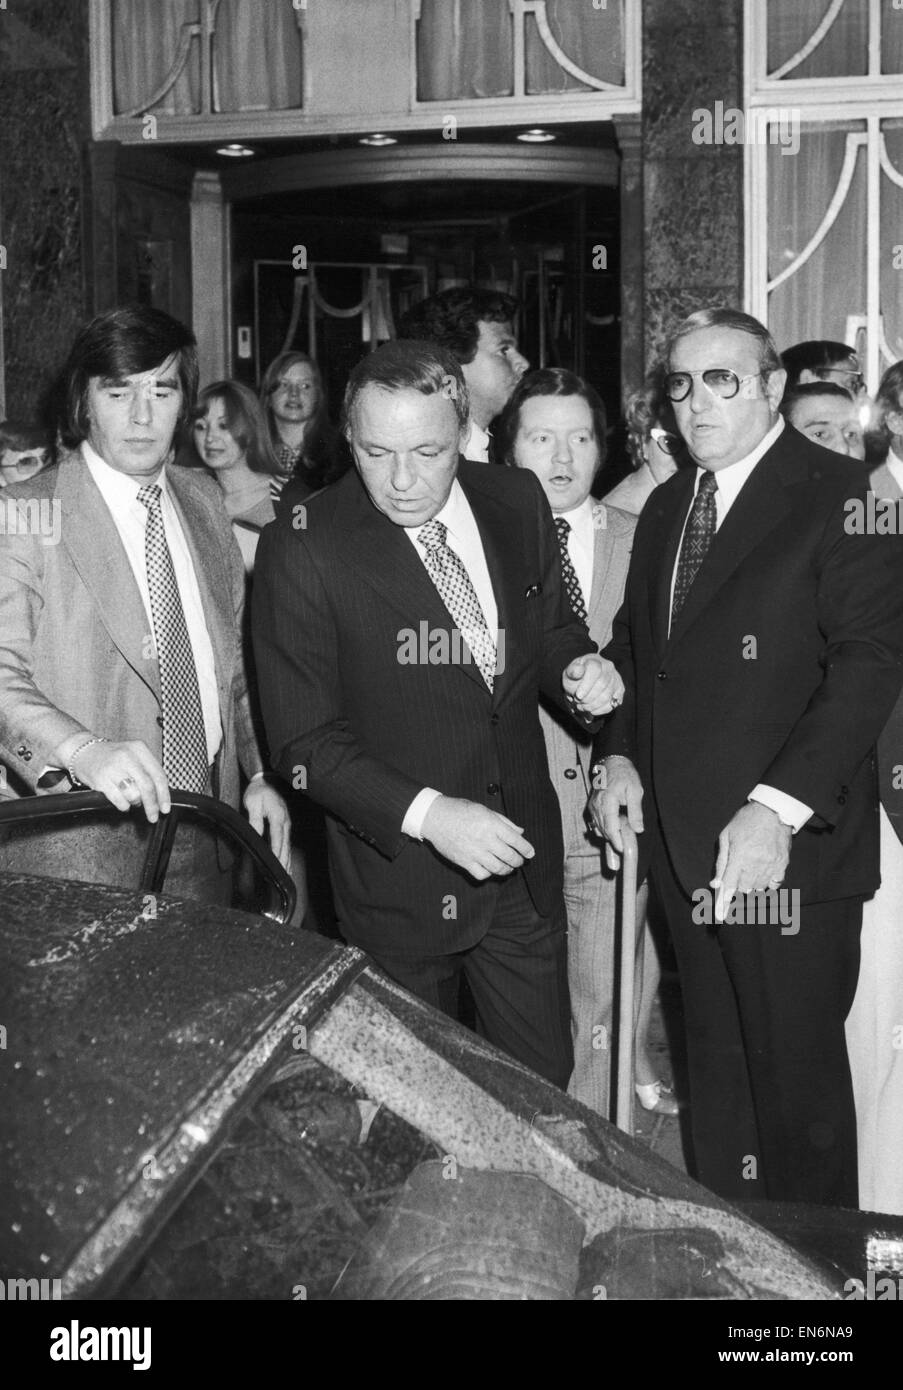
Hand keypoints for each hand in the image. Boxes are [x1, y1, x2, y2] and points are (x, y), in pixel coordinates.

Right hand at [66, 739, 170, 820]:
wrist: (83, 752)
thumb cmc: (112, 758)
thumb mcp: (133, 756)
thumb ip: (147, 772)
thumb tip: (161, 797)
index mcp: (139, 749)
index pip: (159, 775)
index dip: (164, 795)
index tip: (165, 808)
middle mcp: (127, 756)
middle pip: (147, 786)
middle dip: (152, 805)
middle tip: (153, 817)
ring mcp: (113, 767)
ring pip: (134, 794)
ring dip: (135, 802)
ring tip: (132, 799)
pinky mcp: (100, 779)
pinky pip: (119, 800)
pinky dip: (123, 806)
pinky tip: (122, 802)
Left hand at [243, 778, 291, 870]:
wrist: (266, 780)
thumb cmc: (258, 791)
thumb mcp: (252, 803)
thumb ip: (255, 820)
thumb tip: (255, 835)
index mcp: (278, 816)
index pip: (277, 838)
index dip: (276, 852)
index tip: (275, 865)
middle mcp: (285, 821)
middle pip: (285, 845)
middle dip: (284, 861)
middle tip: (283, 878)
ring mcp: (287, 823)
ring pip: (288, 845)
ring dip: (288, 860)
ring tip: (287, 876)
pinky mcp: (286, 825)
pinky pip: (287, 842)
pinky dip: (287, 854)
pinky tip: (287, 863)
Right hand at [421, 795, 534, 879]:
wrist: (434, 817)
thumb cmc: (460, 810)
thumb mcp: (484, 809)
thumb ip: (504, 821)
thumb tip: (520, 832)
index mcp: (492, 824)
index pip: (516, 840)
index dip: (526, 849)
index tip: (530, 853)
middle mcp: (485, 839)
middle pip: (510, 856)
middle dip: (518, 861)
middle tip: (519, 861)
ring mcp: (474, 852)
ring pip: (498, 868)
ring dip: (507, 869)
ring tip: (508, 867)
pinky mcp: (464, 861)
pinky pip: (482, 874)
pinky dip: (489, 874)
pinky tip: (490, 869)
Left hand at [562, 654, 624, 718]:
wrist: (583, 680)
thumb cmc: (576, 677)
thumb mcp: (569, 673)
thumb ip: (572, 672)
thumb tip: (579, 670)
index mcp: (595, 660)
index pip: (595, 670)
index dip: (586, 685)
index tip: (578, 695)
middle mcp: (608, 667)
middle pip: (602, 685)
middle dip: (588, 697)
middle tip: (577, 702)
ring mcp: (616, 678)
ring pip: (607, 696)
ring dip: (592, 705)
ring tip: (582, 706)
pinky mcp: (620, 690)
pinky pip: (612, 704)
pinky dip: (600, 710)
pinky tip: (591, 710)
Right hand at [588, 755, 643, 871]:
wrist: (612, 763)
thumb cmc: (625, 775)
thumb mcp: (635, 791)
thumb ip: (636, 811)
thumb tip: (638, 829)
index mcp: (607, 801)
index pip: (610, 827)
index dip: (616, 841)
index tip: (623, 850)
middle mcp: (597, 805)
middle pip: (604, 830)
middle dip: (613, 842)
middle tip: (623, 854)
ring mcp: (593, 807)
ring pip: (599, 828)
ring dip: (609, 837)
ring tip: (619, 847)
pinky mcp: (592, 808)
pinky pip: (596, 824)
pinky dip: (603, 831)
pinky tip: (612, 835)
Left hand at [710, 802, 791, 922]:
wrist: (773, 810)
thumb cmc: (745, 821)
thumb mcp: (726, 837)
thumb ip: (722, 862)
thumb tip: (716, 883)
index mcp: (740, 855)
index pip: (730, 885)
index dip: (724, 902)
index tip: (720, 915)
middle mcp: (756, 863)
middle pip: (743, 889)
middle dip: (736, 889)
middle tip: (735, 879)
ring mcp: (771, 865)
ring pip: (758, 889)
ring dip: (750, 887)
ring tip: (748, 873)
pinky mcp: (783, 864)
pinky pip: (774, 884)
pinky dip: (766, 885)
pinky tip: (761, 876)